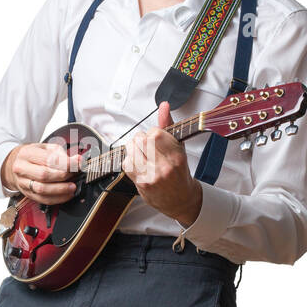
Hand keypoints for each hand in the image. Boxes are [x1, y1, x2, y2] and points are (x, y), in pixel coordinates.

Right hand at [2, 142, 80, 203]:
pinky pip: (43, 199)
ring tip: (72, 186)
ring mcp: (23, 182)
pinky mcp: (27, 193)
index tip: (77, 164)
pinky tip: (67, 195)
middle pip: (44, 175)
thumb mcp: (46, 148)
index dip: (65, 163)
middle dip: (63, 176)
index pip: (48, 159)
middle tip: (75, 175)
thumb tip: (77, 160)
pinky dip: (57, 199)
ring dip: (60, 189)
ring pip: (42, 189)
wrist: (16, 164)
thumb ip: (61, 154)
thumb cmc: (34, 155)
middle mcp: (21, 168)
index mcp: (27, 153)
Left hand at [121, 101, 202, 225]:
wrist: (181, 200)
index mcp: (176, 155)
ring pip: (131, 150)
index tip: (156, 138)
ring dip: (134, 148)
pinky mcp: (141, 184)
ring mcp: (152, 176)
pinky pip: (126, 164)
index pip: (155, 133)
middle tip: (147, 145)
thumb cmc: (180, 173)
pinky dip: (129, 161)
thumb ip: (168, 125)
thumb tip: (164, 106)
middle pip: (141, 140)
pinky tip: (139, 164)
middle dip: (141, 139)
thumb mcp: (179, 147)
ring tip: (142, 154)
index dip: (152, 133)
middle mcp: (165, 166)